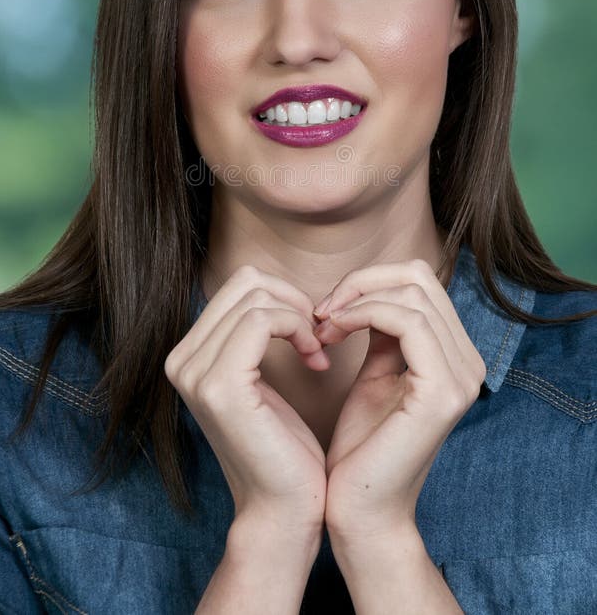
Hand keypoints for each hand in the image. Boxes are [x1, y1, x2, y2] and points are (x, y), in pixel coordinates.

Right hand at [164, 266, 329, 536]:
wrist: (284, 512)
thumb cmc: (283, 448)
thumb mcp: (260, 380)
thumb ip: (250, 336)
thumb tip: (270, 288)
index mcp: (187, 356)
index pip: (238, 285)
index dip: (284, 297)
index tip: (311, 334)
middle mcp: (180, 361)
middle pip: (246, 282)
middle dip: (292, 301)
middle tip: (318, 339)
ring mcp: (194, 373)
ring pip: (257, 298)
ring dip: (300, 318)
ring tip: (317, 353)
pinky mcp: (220, 387)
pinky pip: (262, 321)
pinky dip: (298, 330)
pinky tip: (316, 361)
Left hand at [313, 259, 486, 538]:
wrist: (360, 512)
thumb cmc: (361, 448)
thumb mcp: (375, 375)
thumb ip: (385, 333)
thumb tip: (371, 292)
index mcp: (456, 356)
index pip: (420, 282)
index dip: (368, 281)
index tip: (326, 308)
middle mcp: (469, 363)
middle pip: (419, 277)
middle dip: (361, 282)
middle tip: (321, 312)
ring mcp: (462, 378)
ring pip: (412, 293)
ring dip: (355, 300)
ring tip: (321, 327)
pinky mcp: (442, 392)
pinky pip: (407, 321)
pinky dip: (362, 314)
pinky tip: (332, 333)